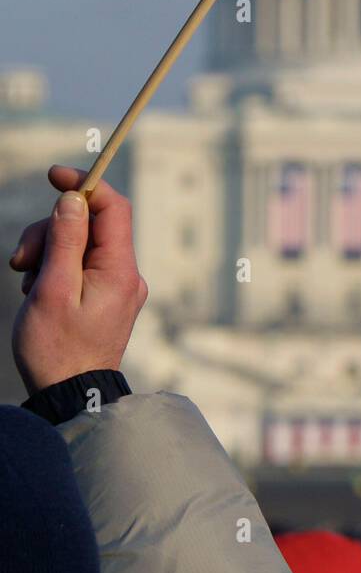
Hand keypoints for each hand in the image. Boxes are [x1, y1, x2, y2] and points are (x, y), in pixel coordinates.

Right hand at [9, 165, 147, 394]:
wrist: (70, 396)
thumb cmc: (57, 349)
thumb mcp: (53, 290)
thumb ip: (65, 240)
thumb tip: (74, 197)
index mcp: (121, 269)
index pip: (113, 207)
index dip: (85, 184)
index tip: (53, 175)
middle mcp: (126, 274)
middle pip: (90, 225)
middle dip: (52, 231)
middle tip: (22, 258)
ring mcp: (117, 287)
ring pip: (80, 245)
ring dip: (48, 253)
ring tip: (28, 283)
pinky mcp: (105, 297)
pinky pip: (80, 267)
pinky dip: (54, 270)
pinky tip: (38, 292)